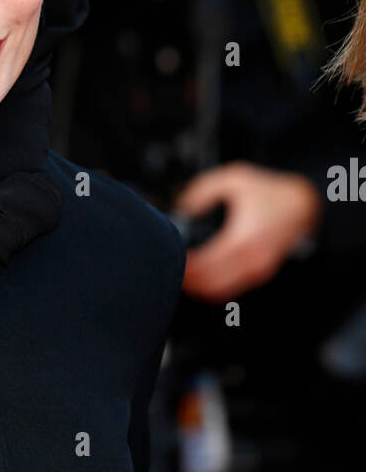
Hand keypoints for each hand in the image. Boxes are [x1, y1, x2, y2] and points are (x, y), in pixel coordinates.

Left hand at [174, 161, 322, 302]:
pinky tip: (199, 275)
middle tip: (169, 267)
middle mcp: (251, 261)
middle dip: (185, 279)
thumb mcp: (234, 178)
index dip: (182, 266)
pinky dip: (211, 286)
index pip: (203, 266)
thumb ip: (202, 191)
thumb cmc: (270, 192)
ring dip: (197, 287)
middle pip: (207, 285)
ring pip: (217, 292)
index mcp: (242, 240)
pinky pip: (229, 289)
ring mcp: (256, 271)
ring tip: (182, 272)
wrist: (303, 205)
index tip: (168, 256)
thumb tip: (182, 208)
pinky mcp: (259, 275)